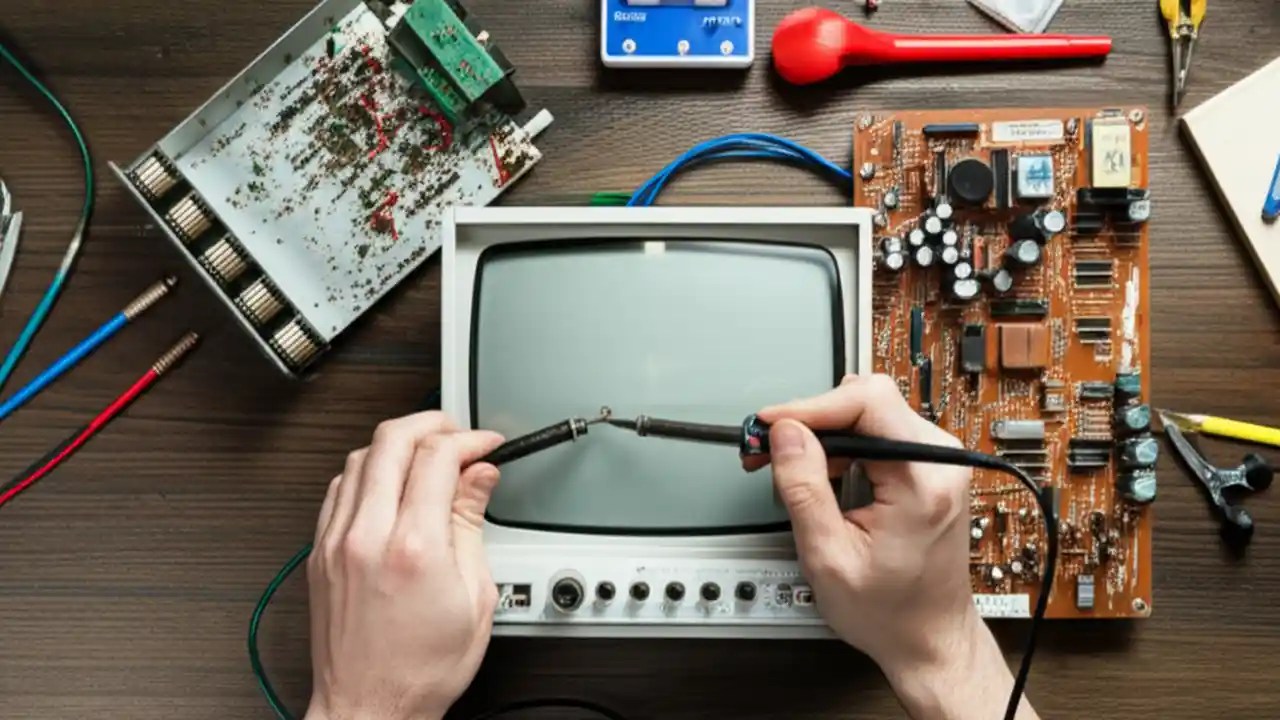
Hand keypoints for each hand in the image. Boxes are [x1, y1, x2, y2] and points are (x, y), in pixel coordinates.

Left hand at [306, 413, 505, 719]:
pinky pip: (338, 488)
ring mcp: (336, 542)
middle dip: (432, 425)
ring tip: (425, 457)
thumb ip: (472, 524)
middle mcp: (368, 537)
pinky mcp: (320, 552)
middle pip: (392, 440)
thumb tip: (479, 477)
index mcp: (415, 548)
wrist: (370, 707)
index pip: (438, 456)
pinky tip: (389, 483)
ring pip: (359, 456)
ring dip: (396, 445)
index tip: (486, 445)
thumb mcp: (475, 597)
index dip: (469, 439)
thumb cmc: (422, 669)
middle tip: (457, 435)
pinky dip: (367, 471)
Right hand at [748, 375, 1037, 719]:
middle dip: (812, 419)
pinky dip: (842, 443)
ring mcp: (939, 462)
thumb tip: (786, 434)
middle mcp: (941, 462)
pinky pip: (879, 431)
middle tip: (769, 446)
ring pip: (871, 411)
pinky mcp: (929, 467)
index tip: (770, 424)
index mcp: (922, 481)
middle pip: (868, 399)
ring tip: (789, 462)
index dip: (809, 407)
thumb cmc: (889, 611)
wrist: (929, 637)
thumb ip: (804, 489)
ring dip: (825, 431)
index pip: (866, 402)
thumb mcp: (827, 556)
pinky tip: (819, 468)